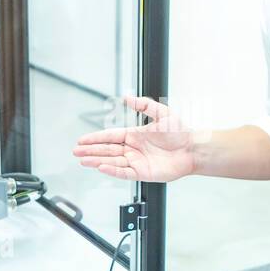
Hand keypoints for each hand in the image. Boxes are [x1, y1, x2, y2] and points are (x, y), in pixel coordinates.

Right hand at [73, 96, 195, 182]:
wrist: (193, 148)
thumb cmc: (180, 132)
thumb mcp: (162, 113)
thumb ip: (143, 105)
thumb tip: (127, 97)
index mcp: (134, 135)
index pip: (110, 137)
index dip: (95, 138)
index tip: (82, 140)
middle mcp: (133, 149)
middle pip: (107, 150)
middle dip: (91, 150)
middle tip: (76, 151)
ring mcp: (137, 162)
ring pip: (112, 161)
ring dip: (97, 161)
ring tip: (83, 160)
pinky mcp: (143, 173)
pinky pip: (124, 172)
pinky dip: (112, 170)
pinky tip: (101, 167)